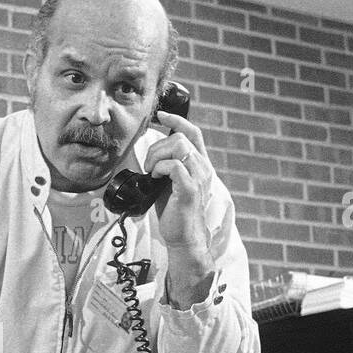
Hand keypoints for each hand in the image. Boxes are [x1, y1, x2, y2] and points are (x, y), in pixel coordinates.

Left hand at [142, 112, 214, 243]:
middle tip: (149, 164)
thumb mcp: (170, 182)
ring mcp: (199, 178)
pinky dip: (160, 167)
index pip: (193, 132)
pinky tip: (155, 178)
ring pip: (180, 146)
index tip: (160, 115)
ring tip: (152, 171)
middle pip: (182, 137)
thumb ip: (167, 166)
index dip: (177, 120)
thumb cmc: (174, 211)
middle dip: (158, 146)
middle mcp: (203, 168)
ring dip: (158, 156)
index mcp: (199, 164)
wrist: (183, 237)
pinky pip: (175, 166)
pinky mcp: (190, 189)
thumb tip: (150, 155)